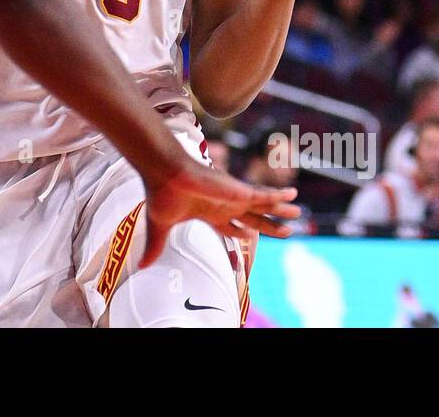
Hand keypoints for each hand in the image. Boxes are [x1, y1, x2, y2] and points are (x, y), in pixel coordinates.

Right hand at [141, 159, 299, 267]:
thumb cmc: (161, 194)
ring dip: (280, 212)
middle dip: (269, 226)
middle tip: (287, 231)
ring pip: (262, 207)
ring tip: (298, 214)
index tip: (249, 238)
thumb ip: (156, 247)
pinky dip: (279, 197)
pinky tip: (293, 197)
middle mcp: (224, 204)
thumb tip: (140, 266)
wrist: (163, 172)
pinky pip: (264, 196)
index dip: (241, 234)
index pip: (230, 226)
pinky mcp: (237, 190)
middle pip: (252, 218)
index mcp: (208, 213)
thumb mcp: (161, 227)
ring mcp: (232, 197)